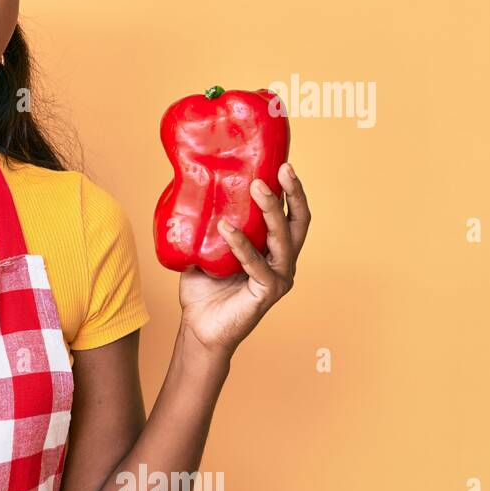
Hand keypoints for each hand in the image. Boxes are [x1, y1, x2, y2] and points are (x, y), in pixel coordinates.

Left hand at [178, 162, 310, 355]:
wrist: (199, 327)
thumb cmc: (204, 289)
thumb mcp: (205, 248)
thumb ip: (207, 225)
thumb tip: (192, 190)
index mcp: (272, 249)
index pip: (289, 215)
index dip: (290, 190)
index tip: (283, 163)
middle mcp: (282, 261)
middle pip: (297, 222)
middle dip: (292, 193)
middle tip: (282, 169)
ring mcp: (278, 277)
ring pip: (283, 239)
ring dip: (270, 211)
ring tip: (256, 187)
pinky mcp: (267, 293)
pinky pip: (257, 264)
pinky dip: (241, 245)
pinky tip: (226, 228)